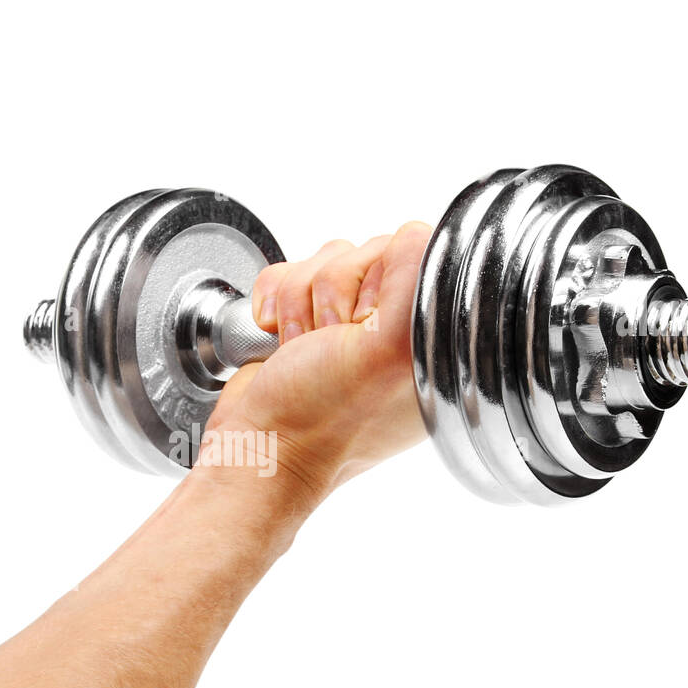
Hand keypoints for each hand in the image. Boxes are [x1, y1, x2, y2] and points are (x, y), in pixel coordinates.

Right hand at [202, 222, 433, 499]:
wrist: (256, 449)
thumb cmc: (320, 421)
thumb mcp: (389, 350)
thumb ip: (415, 284)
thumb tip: (410, 238)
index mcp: (430, 338)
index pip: (414, 253)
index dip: (379, 280)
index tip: (364, 324)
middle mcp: (393, 331)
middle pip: (365, 250)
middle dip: (333, 292)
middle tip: (329, 343)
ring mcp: (347, 328)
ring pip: (324, 260)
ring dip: (299, 301)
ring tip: (301, 347)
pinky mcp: (304, 322)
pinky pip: (288, 274)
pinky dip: (274, 301)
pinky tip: (277, 338)